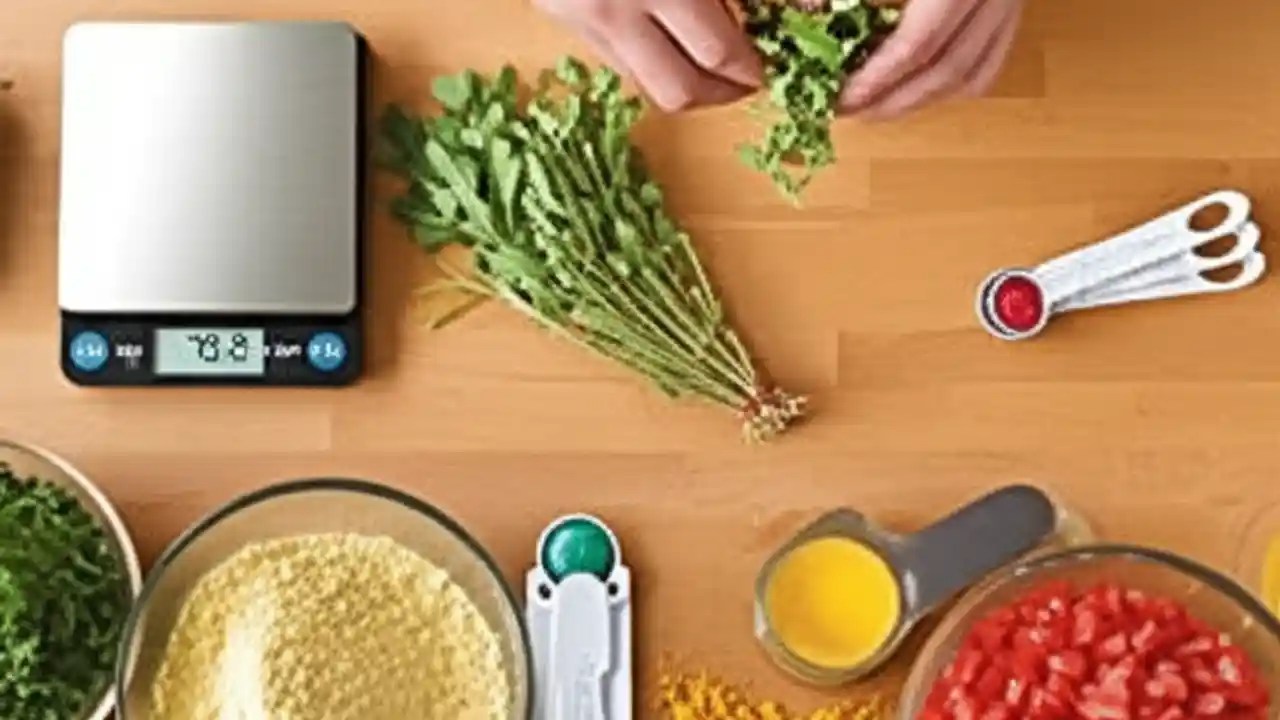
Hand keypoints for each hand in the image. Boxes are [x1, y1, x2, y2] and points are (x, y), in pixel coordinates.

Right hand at [534, 0, 763, 111]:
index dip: (751, 68)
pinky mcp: (558, 16)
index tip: (763, 68)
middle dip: (719, 95)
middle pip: (678, 91)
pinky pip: (614, 56)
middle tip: (741, 81)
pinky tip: (660, 33)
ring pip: (643, 81)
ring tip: (704, 59)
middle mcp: (616, 13)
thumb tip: (799, 9)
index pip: (719, 54)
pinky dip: (646, 57)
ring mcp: (582, 19)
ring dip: (681, 81)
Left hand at [839, 0, 1022, 118]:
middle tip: (851, 113)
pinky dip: (953, 86)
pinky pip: (991, 60)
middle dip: (894, 101)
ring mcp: (1011, 4)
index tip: (843, 99)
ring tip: (878, 107)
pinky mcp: (1015, 6)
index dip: (877, 79)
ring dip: (922, 100)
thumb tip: (807, 9)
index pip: (917, 44)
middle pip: (947, 69)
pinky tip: (918, 88)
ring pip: (973, 74)